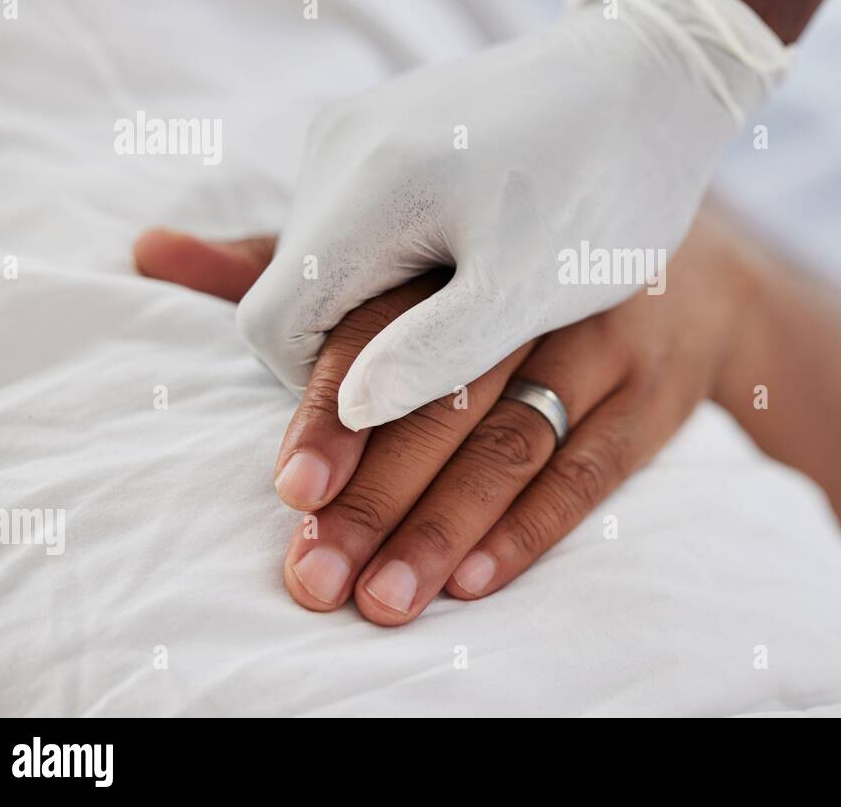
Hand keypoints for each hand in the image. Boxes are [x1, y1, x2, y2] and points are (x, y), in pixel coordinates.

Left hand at [135, 211, 758, 624]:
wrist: (690, 255)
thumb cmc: (514, 251)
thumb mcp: (418, 243)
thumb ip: (294, 262)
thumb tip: (150, 252)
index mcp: (461, 245)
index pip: (387, 327)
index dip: (335, 411)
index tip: (291, 490)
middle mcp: (534, 286)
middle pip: (445, 396)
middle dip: (378, 494)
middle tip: (317, 575)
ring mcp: (605, 339)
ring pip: (516, 438)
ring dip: (447, 525)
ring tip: (385, 598)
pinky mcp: (656, 393)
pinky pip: (593, 467)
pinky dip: (532, 525)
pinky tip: (476, 580)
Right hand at [233, 0, 789, 429]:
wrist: (654, 73)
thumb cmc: (604, 190)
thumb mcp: (527, 289)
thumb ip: (432, 354)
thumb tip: (346, 408)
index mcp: (364, 187)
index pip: (274, 326)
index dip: (326, 390)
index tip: (406, 403)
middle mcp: (339, 143)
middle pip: (296, 288)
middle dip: (357, 344)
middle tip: (455, 357)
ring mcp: (360, 123)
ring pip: (328, 254)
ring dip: (380, 301)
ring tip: (476, 299)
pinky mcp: (388, 118)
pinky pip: (358, 214)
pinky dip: (397, 257)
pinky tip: (472, 257)